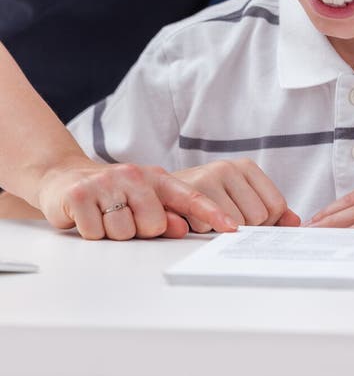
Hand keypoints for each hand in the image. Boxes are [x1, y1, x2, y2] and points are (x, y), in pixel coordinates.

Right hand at [36, 156, 238, 240]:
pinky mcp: (80, 195)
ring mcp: (106, 182)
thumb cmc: (112, 194)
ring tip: (105, 217)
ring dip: (113, 233)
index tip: (232, 227)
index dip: (212, 213)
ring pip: (123, 232)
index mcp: (155, 178)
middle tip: (125, 219)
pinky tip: (88, 218)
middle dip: (139, 231)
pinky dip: (91, 232)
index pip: (189, 196)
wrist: (65, 178)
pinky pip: (96, 232)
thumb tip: (182, 228)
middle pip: (153, 225)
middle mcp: (133, 175)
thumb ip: (165, 214)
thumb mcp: (143, 201)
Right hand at [174, 158, 300, 231]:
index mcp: (246, 167)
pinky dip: (203, 230)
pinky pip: (211, 227)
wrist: (158, 194)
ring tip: (208, 220)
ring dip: (222, 230)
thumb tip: (295, 222)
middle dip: (243, 228)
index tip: (247, 220)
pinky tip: (193, 221)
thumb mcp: (238, 198)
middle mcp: (230, 167)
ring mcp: (210, 176)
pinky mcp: (193, 190)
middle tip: (223, 221)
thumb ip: (270, 209)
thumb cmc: (204, 199)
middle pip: (259, 218)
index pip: (276, 206)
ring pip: (237, 225)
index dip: (265, 222)